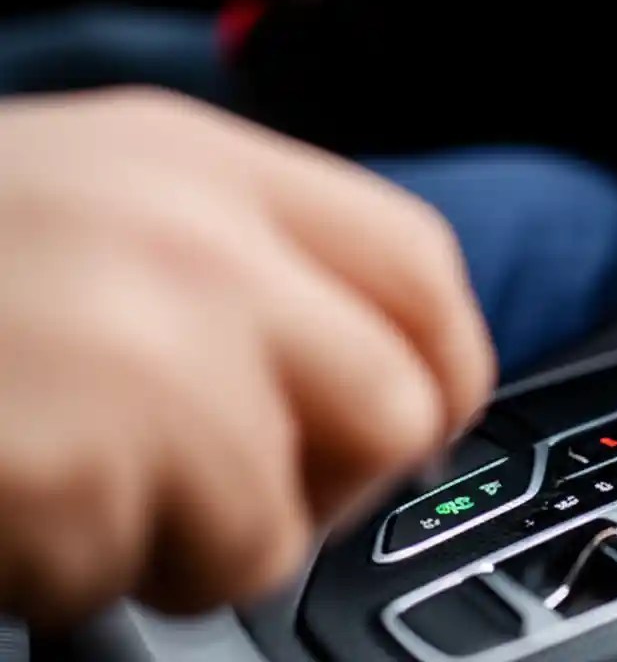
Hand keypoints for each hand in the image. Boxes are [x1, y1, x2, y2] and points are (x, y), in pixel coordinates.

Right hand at [0, 88, 495, 626]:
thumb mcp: (104, 207)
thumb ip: (244, 263)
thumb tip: (368, 355)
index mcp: (204, 167)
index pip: (418, 267)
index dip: (443, 360)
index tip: (426, 415)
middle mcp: (192, 242)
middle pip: (397, 405)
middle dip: (329, 480)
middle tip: (232, 486)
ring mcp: (142, 350)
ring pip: (279, 525)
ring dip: (186, 543)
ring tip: (78, 486)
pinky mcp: (75, 461)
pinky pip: (148, 580)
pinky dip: (79, 576)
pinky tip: (15, 504)